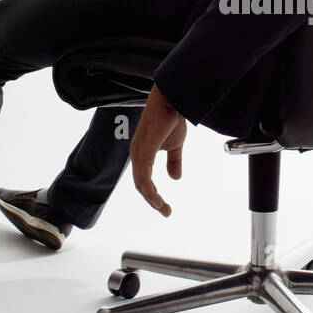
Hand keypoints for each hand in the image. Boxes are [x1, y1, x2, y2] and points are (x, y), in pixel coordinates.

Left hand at [130, 85, 186, 215]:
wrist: (173, 101)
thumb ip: (174, 162)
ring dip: (151, 198)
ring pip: (141, 183)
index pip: (144, 180)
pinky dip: (149, 189)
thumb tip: (175, 178)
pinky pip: (143, 175)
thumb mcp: (175, 146)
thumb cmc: (172, 118)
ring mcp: (139, 153)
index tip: (165, 207)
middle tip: (166, 212)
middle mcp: (137, 155)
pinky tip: (156, 197)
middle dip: (153, 200)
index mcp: (143, 154)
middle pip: (141, 185)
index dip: (153, 195)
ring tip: (163, 208)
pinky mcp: (143, 150)